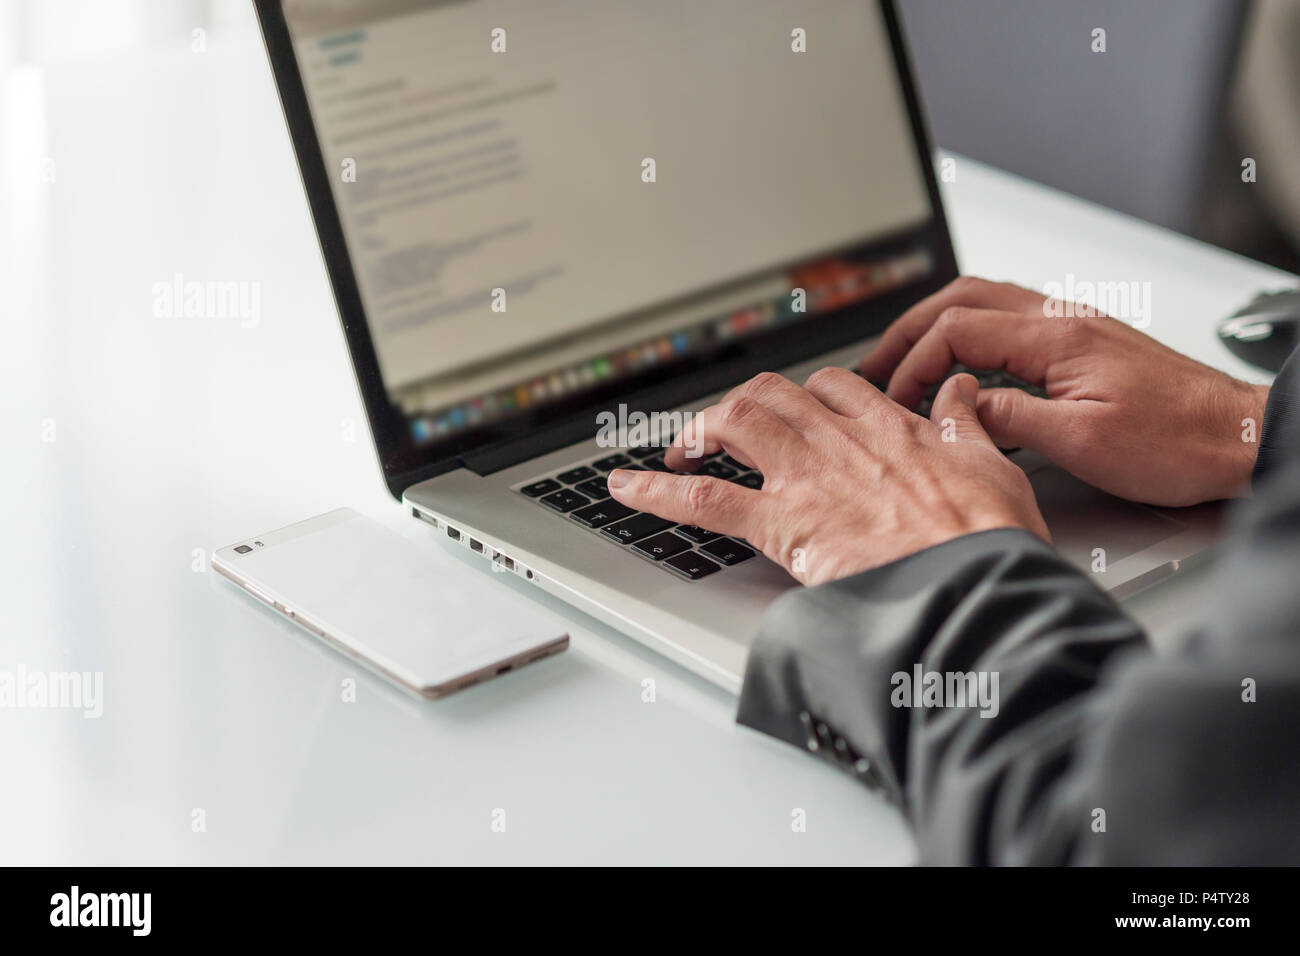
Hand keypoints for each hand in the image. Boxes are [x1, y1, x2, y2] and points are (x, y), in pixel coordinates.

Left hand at [606, 369, 1048, 585]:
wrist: (976, 583)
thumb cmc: (989, 537)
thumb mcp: (993, 463)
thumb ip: (967, 423)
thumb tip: (959, 393)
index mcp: (889, 426)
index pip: (831, 387)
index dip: (804, 395)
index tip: (795, 411)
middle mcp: (839, 441)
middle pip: (770, 395)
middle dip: (739, 406)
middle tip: (724, 432)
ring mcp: (805, 478)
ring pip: (732, 425)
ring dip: (698, 432)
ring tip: (679, 451)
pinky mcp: (781, 524)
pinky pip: (703, 500)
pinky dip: (655, 492)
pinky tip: (625, 488)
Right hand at [860, 277, 1269, 506]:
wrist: (1237, 436)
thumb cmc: (1178, 441)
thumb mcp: (1083, 443)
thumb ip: (1012, 419)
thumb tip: (961, 408)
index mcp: (1056, 336)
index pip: (956, 328)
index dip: (913, 363)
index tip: (896, 398)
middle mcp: (1063, 319)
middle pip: (962, 298)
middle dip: (909, 330)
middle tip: (877, 365)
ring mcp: (1073, 327)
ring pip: (985, 303)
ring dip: (937, 329)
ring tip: (907, 364)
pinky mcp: (1083, 343)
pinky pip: (1010, 323)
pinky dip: (970, 339)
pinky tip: (962, 371)